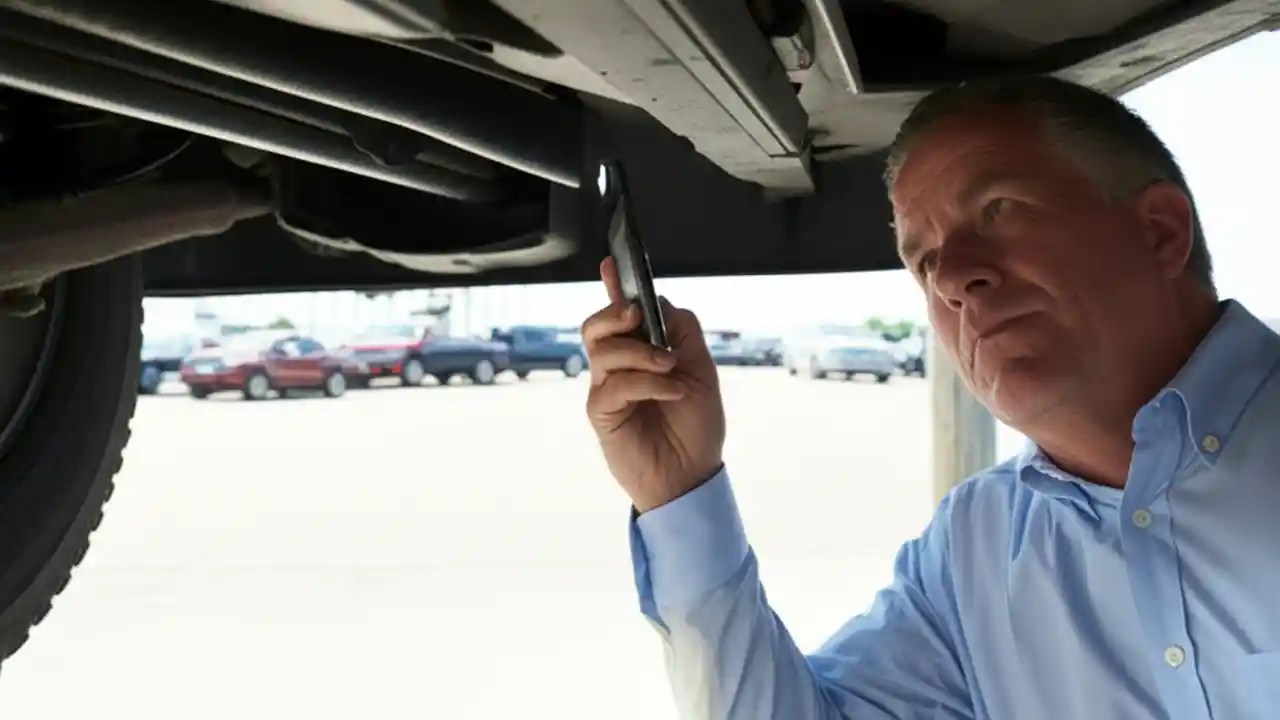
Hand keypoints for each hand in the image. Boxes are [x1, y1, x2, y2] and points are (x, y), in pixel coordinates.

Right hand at [583, 257, 725, 512]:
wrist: (693, 474)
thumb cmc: (695, 425)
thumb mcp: (701, 369)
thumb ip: (681, 331)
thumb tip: (658, 302)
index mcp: (641, 352)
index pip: (621, 313)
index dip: (614, 287)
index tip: (611, 263)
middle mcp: (618, 367)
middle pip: (596, 326)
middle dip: (615, 313)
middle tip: (638, 318)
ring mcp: (607, 389)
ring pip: (603, 350)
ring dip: (641, 353)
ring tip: (670, 368)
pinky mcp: (602, 413)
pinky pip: (613, 385)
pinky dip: (646, 383)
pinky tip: (671, 394)